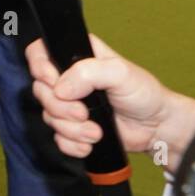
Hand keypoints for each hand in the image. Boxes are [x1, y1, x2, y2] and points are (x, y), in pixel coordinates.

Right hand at [26, 34, 194, 168]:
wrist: (156, 128)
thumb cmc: (143, 94)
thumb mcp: (120, 72)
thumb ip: (88, 72)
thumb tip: (60, 88)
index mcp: (76, 57)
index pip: (39, 52)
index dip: (39, 67)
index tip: (54, 82)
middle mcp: (67, 79)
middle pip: (40, 90)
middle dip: (60, 107)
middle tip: (83, 113)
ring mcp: (68, 104)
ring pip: (48, 116)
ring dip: (71, 129)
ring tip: (96, 132)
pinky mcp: (71, 127)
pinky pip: (57, 137)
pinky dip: (72, 143)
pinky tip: (90, 142)